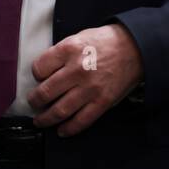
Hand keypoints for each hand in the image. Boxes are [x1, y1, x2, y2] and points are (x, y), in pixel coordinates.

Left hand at [29, 24, 143, 136]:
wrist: (134, 48)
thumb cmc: (105, 41)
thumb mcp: (78, 37)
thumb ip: (61, 54)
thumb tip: (45, 72)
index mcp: (69, 50)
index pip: (39, 68)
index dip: (36, 75)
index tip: (38, 79)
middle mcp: (77, 69)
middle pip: (45, 92)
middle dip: (35, 101)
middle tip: (34, 103)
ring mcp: (90, 88)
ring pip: (59, 110)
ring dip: (46, 119)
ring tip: (41, 120)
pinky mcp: (102, 101)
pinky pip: (81, 121)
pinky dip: (68, 129)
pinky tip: (62, 130)